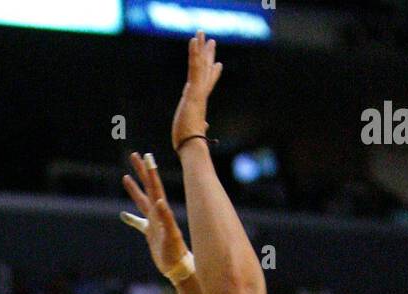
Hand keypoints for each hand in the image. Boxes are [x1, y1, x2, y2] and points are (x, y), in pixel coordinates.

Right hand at [121, 152, 188, 277]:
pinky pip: (138, 223)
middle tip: (134, 155)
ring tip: (125, 177)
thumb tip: (159, 201)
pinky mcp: (150, 233)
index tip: (146, 156)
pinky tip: (123, 215)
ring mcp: (153, 222)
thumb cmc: (175, 252)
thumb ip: (166, 218)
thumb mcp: (171, 235)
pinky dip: (131, 219)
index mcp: (161, 211)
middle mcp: (157, 213)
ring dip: (134, 189)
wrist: (178, 266)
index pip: (154, 187)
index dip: (150, 171)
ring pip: (141, 201)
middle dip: (141, 172)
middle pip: (147, 188)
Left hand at [172, 32, 222, 153]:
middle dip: (209, 56)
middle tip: (211, 41)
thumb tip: (205, 126)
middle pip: (206, 71)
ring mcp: (198, 92)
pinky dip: (194, 54)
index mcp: (199, 104)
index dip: (212, 74)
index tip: (218, 64)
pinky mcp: (193, 91)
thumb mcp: (194, 132)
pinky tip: (194, 41)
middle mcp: (200, 95)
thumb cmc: (190, 144)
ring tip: (201, 33)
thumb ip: (200, 126)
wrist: (192, 147)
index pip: (206, 85)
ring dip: (201, 48)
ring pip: (200, 65)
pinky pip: (194, 68)